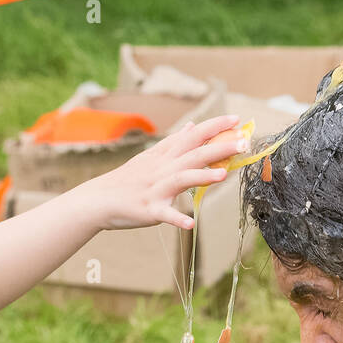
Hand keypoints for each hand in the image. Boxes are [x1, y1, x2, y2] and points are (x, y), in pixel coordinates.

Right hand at [79, 114, 248, 230]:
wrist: (98, 199)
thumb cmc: (127, 180)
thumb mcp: (151, 157)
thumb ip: (174, 143)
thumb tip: (192, 126)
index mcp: (164, 157)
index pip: (192, 136)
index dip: (214, 127)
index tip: (236, 119)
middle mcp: (162, 169)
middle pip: (193, 155)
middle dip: (219, 147)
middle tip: (244, 142)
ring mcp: (155, 189)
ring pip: (181, 179)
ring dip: (201, 177)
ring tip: (223, 175)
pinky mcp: (149, 210)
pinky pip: (164, 215)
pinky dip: (177, 219)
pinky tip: (190, 223)